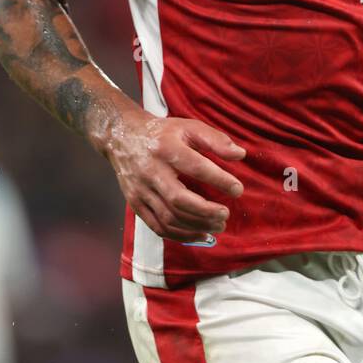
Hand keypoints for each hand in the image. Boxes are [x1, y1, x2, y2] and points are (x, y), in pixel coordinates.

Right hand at [106, 110, 245, 241]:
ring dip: (196, 226)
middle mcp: (152, 171)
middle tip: (226, 214)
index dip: (220, 180)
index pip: (197, 167)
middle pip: (179, 199)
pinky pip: (158, 226)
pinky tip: (199, 234)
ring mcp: (141, 190)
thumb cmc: (162, 133)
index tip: (237, 189)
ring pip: (169, 217)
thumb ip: (216, 140)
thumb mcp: (189, 127)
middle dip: (206, 212)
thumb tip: (240, 155)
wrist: (122, 137)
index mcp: (167, 148)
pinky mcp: (136, 203)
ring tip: (218, 225)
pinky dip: (180, 235)